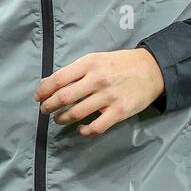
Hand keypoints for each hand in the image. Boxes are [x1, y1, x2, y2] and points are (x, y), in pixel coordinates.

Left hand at [34, 49, 165, 136]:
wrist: (152, 69)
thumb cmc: (121, 63)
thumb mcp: (97, 59)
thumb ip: (76, 71)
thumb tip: (50, 82)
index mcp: (90, 63)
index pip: (59, 78)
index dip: (44, 90)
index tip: (38, 97)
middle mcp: (97, 79)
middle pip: (64, 97)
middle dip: (49, 106)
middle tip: (44, 110)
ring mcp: (108, 96)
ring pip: (77, 112)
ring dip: (62, 118)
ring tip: (58, 119)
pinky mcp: (119, 111)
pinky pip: (96, 127)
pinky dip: (85, 131)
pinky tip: (80, 129)